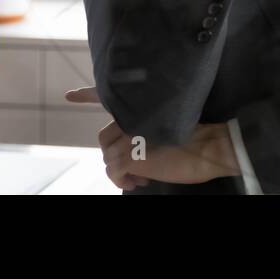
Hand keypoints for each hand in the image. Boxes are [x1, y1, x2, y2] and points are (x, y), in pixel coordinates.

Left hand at [65, 87, 239, 189]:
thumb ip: (147, 127)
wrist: (209, 147)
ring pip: (108, 157)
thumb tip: (137, 146)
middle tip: (133, 169)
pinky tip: (137, 184)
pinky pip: (113, 171)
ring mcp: (128, 136)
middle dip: (113, 155)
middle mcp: (131, 118)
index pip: (105, 95)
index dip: (86, 94)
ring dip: (121, 172)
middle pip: (105, 137)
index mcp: (141, 107)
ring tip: (139, 179)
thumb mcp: (168, 126)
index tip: (70, 94)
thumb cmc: (196, 140)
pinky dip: (122, 182)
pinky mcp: (130, 155)